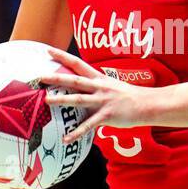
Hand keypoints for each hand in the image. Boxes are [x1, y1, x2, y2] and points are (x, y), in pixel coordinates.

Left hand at [39, 47, 158, 143]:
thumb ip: (95, 87)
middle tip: (40, 76)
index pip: (77, 64)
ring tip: (46, 101)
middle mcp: (99, 87)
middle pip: (74, 80)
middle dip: (56, 78)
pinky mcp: (107, 115)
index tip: (48, 50)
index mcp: (98, 78)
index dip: (62, 56)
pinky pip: (88, 125)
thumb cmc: (128, 96)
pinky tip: (65, 139)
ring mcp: (102, 101)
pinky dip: (76, 133)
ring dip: (62, 100)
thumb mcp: (110, 86)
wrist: (147, 104)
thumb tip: (81, 89)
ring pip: (78, 100)